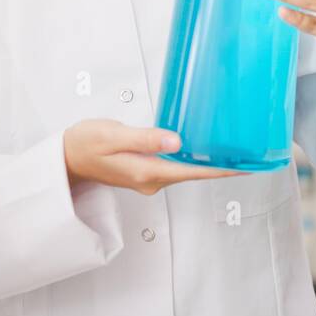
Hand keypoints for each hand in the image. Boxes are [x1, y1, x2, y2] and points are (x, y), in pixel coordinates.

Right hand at [63, 119, 245, 193]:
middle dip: (222, 165)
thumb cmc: (85, 143)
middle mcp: (152, 180)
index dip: (222, 169)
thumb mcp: (114, 135)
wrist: (65, 158)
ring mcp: (149, 178)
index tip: (247, 167)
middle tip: (250, 154)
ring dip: (208, 162)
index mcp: (147, 172)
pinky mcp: (145, 171)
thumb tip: (177, 141)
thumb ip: (146, 138)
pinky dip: (192, 159)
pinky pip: (175, 166)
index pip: (194, 172)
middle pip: (195, 173)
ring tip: (234, 150)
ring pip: (186, 170)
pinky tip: (201, 148)